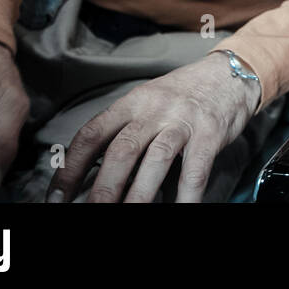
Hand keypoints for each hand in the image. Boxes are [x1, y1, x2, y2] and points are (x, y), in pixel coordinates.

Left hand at [47, 51, 259, 202]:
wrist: (231, 73)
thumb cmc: (185, 93)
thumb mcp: (149, 101)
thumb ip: (125, 128)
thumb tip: (94, 171)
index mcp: (133, 101)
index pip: (92, 134)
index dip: (70, 168)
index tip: (57, 197)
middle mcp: (155, 108)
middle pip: (121, 150)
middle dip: (102, 189)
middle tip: (91, 211)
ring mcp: (184, 120)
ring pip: (155, 160)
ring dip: (137, 196)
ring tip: (127, 216)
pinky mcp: (210, 133)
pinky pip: (194, 170)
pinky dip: (185, 197)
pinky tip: (179, 210)